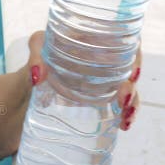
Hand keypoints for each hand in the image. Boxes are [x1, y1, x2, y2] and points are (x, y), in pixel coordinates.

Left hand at [23, 30, 141, 130]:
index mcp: (97, 40)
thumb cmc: (39, 56)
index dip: (135, 55)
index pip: (127, 42)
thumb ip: (36, 55)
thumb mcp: (38, 47)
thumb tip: (37, 75)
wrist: (29, 84)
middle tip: (124, 98)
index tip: (133, 71)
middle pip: (130, 69)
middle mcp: (106, 59)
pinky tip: (124, 124)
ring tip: (126, 116)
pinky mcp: (100, 99)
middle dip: (132, 84)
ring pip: (127, 89)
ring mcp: (105, 81)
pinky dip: (124, 114)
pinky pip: (118, 105)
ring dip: (132, 102)